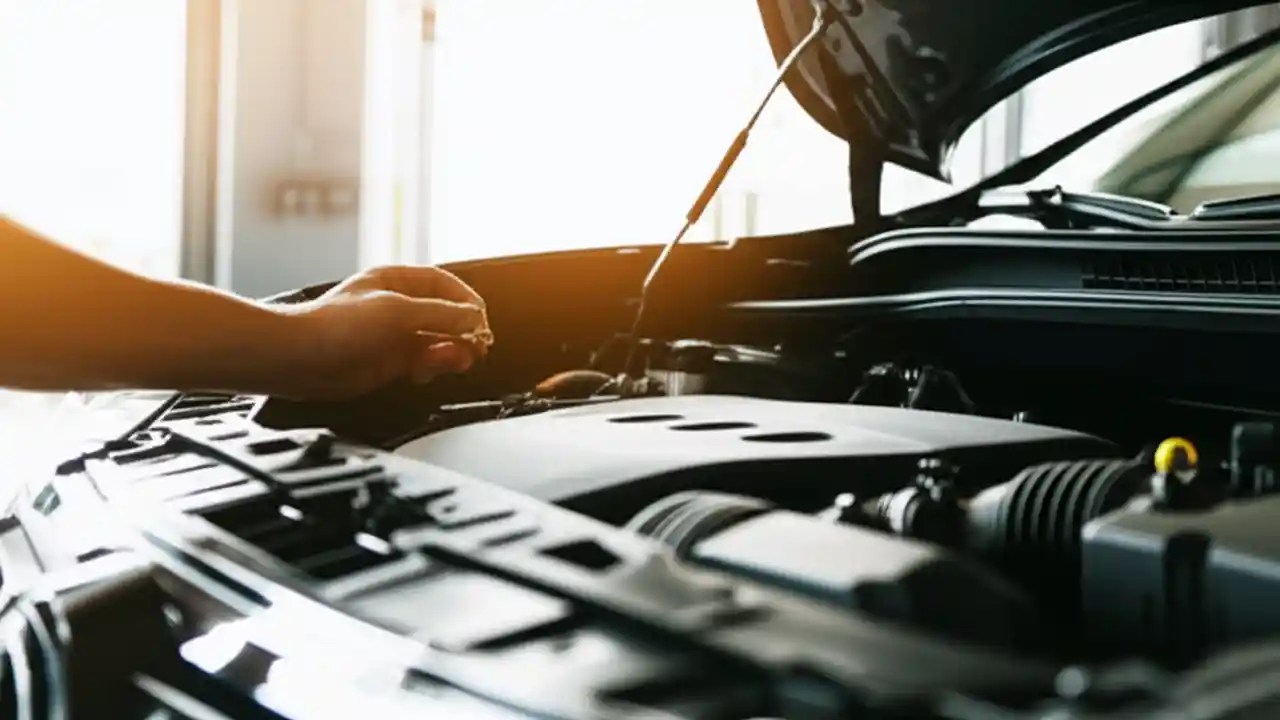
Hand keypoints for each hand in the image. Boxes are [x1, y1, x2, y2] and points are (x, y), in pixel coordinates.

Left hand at [275, 265, 491, 399]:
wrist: (298, 358)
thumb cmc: (338, 325)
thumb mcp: (398, 312)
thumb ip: (441, 315)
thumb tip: (475, 318)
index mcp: (396, 282)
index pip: (444, 285)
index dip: (465, 300)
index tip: (481, 320)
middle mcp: (398, 306)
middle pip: (444, 315)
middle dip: (462, 330)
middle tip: (477, 347)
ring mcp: (394, 336)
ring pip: (437, 342)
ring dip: (450, 352)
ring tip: (456, 361)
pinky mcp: (389, 363)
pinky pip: (423, 363)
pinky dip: (432, 368)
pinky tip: (427, 373)